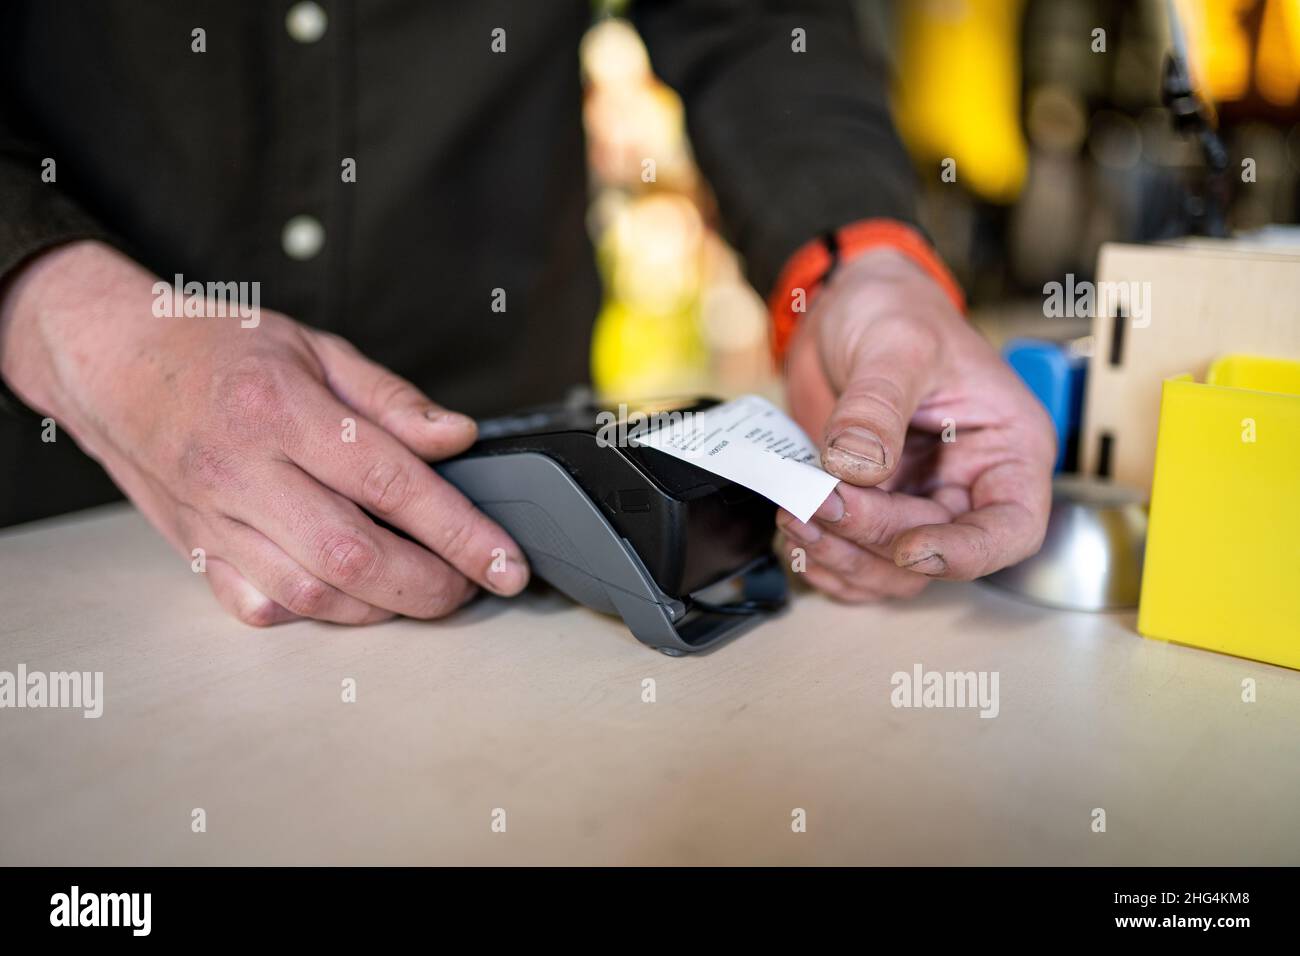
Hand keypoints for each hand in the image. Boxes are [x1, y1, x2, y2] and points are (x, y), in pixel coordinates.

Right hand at [0, 241, 528, 624]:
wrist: (111, 362)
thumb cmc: (216, 348)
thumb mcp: (314, 347)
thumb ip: (390, 399)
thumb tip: (459, 438)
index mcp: (281, 409)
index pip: (391, 482)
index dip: (461, 531)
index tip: (507, 562)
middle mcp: (242, 471)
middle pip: (353, 556)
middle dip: (431, 585)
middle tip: (473, 583)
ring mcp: (213, 519)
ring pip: (310, 596)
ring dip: (382, 607)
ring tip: (421, 587)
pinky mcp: (194, 551)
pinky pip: (260, 608)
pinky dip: (315, 613)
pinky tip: (346, 592)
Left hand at [781, 247, 1054, 601]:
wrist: (846, 307)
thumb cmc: (897, 310)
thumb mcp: (895, 343)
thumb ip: (877, 406)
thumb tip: (855, 467)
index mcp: (1007, 448)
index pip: (1010, 528)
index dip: (965, 553)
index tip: (910, 548)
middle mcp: (967, 485)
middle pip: (934, 550)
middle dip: (872, 536)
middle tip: (816, 503)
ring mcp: (915, 500)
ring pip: (889, 568)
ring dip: (840, 555)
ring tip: (793, 515)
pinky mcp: (869, 507)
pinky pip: (854, 559)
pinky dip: (822, 558)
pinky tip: (794, 536)